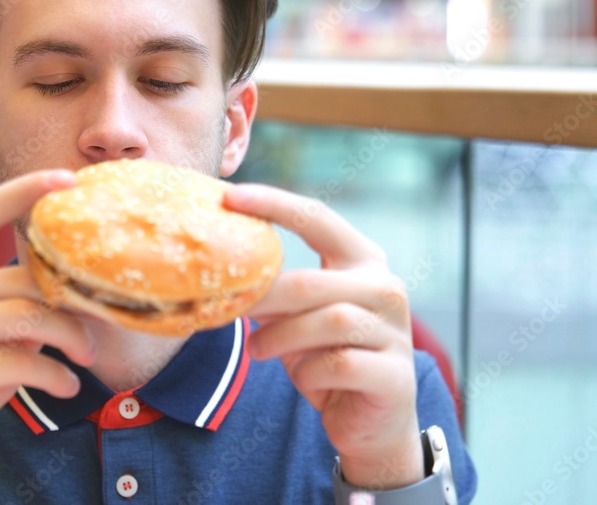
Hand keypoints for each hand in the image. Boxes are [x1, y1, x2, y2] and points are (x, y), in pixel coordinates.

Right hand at [0, 170, 96, 503]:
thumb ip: (16, 302)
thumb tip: (78, 282)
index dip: (24, 189)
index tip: (68, 179)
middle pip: (22, 277)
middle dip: (70, 301)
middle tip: (99, 325)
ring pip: (28, 315)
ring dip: (70, 338)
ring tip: (86, 358)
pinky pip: (22, 360)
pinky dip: (55, 374)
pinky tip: (66, 386)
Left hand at [224, 184, 423, 489]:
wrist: (368, 418)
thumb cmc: (325, 354)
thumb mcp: (296, 317)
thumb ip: (274, 290)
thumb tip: (218, 269)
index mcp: (362, 260)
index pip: (317, 218)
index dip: (273, 204)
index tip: (229, 196)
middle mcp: (385, 287)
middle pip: (311, 282)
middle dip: (263, 297)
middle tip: (229, 309)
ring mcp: (396, 331)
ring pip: (329, 321)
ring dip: (282, 338)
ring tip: (257, 349)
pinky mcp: (396, 374)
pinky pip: (340, 364)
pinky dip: (311, 372)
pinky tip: (304, 378)